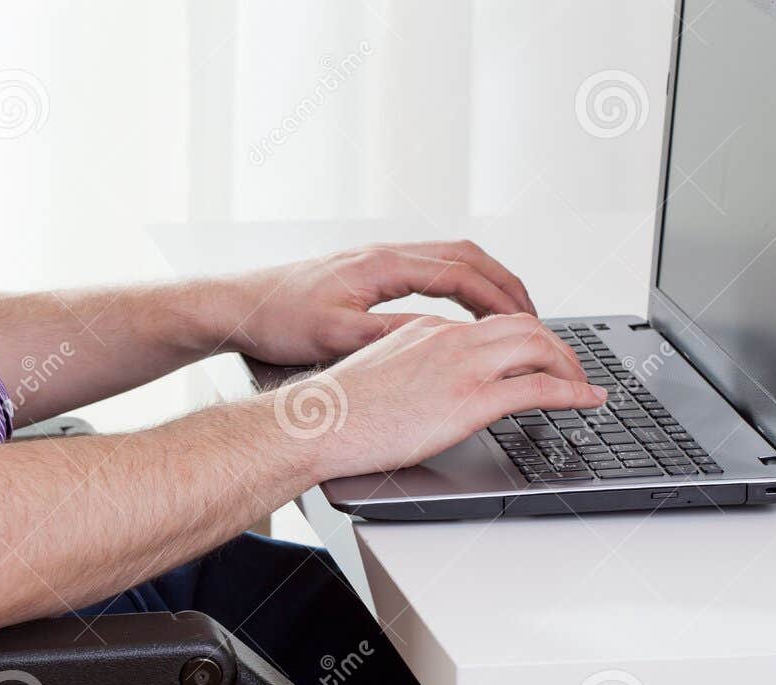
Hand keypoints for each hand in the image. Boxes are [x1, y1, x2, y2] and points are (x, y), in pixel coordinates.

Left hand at [210, 241, 538, 366]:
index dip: (500, 299)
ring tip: (512, 314)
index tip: (528, 323)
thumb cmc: (278, 320)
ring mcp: (377, 260)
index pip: (462, 274)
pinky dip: (460, 286)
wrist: (238, 306)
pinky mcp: (367, 273)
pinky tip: (462, 310)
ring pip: (451, 259)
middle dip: (507, 286)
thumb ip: (392, 336)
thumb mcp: (337, 337)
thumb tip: (443, 338)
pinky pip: (430, 270)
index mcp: (384, 266)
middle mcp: (385, 254)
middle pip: (467, 257)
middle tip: (537, 317)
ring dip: (486, 283)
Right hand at [275, 314, 603, 480]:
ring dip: (570, 365)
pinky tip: (587, 401)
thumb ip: (408, 371)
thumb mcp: (376, 374)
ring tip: (583, 386)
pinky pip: (539, 387)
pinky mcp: (471, 399)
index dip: (522, 338)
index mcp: (426, 331)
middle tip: (571, 369)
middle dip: (557, 346)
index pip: (489, 325)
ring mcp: (463, 366)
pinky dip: (573, 391)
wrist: (317, 424)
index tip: (536, 356)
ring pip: (539, 346)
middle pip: (523, 325)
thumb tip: (422, 393)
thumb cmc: (334, 412)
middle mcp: (450, 339)